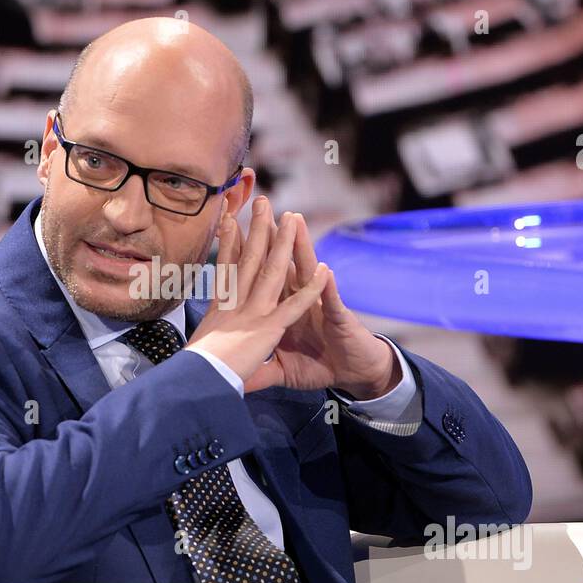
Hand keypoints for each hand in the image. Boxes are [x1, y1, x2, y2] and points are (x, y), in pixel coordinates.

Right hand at [184, 196, 328, 392]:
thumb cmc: (194, 372)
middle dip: (256, 228)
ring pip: (272, 270)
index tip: (230, 219)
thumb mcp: (200, 354)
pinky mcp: (269, 328)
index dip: (229, 242)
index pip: (226, 268)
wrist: (197, 382)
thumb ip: (207, 346)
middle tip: (262, 201)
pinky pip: (295, 304)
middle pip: (248, 258)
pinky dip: (311, 288)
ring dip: (283, 242)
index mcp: (220, 308)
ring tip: (292, 216)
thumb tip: (197, 347)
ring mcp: (253, 312)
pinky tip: (324, 269)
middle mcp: (235, 303)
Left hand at [248, 211, 400, 397]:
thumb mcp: (281, 369)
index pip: (260, 276)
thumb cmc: (319, 365)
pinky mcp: (339, 319)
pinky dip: (327, 288)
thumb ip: (259, 368)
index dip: (246, 255)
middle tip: (259, 207)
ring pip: (308, 272)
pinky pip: (332, 302)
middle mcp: (299, 300)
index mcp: (281, 309)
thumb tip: (235, 375)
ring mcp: (320, 306)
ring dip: (302, 247)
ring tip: (295, 222)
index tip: (228, 229)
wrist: (353, 373)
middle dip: (270, 236)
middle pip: (281, 263)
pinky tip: (325, 271)